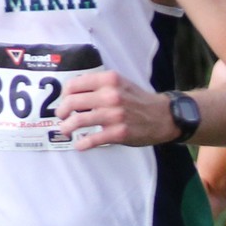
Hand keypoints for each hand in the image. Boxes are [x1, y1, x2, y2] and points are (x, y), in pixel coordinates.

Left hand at [56, 70, 177, 147]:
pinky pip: (92, 139)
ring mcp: (114, 115)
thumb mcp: (119, 83)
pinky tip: (79, 145)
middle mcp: (110, 96)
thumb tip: (72, 92)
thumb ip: (98, 84)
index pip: (74, 84)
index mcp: (109, 80)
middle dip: (61, 111)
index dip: (65, 94)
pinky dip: (81, 144)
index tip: (64, 100)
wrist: (164, 116)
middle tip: (61, 116)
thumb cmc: (137, 99)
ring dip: (66, 127)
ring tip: (65, 130)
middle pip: (72, 102)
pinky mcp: (118, 133)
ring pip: (78, 120)